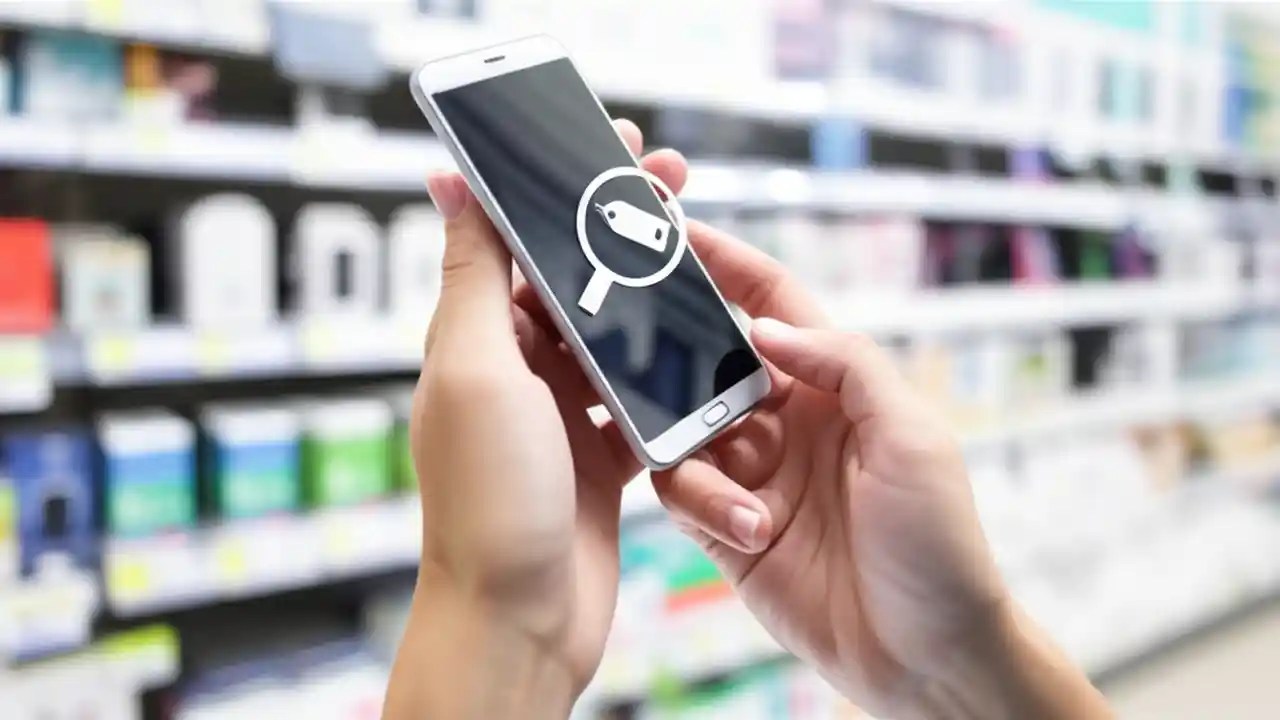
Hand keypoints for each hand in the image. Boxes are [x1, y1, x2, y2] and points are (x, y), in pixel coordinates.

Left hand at [384, 121, 688, 716]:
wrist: (519, 620)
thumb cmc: (490, 503)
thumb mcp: (477, 372)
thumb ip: (473, 277)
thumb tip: (452, 183)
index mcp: (475, 341)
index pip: (517, 240)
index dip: (563, 189)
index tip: (613, 151)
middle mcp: (513, 373)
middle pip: (573, 280)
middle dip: (618, 230)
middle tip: (670, 185)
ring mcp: (558, 416)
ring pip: (612, 337)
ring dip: (649, 299)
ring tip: (696, 257)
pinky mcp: (599, 457)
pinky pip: (640, 401)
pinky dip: (668, 376)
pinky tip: (704, 350)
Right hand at [652, 210, 1109, 715]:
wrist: (925, 654)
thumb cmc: (938, 540)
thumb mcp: (910, 436)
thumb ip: (844, 365)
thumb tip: (764, 328)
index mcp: (834, 386)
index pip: (770, 307)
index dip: (727, 265)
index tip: (677, 231)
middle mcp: (786, 421)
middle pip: (710, 363)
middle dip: (678, 357)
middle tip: (641, 349)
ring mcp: (753, 475)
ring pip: (683, 431)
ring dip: (701, 455)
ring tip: (749, 498)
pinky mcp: (727, 528)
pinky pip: (683, 494)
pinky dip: (705, 503)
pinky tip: (749, 528)